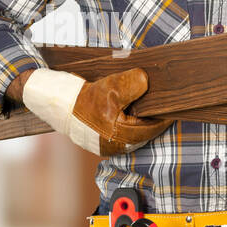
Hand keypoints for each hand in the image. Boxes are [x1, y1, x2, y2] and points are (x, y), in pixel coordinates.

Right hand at [20, 67, 172, 156]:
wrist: (53, 104)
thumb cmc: (79, 99)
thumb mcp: (109, 88)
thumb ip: (132, 85)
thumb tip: (147, 81)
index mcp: (121, 136)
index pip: (154, 126)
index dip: (164, 112)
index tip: (172, 101)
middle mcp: (116, 145)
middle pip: (144, 129)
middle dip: (151, 113)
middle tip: (158, 97)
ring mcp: (108, 144)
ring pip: (133, 129)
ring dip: (138, 115)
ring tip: (140, 99)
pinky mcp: (100, 140)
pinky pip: (121, 129)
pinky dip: (127, 118)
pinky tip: (125, 105)